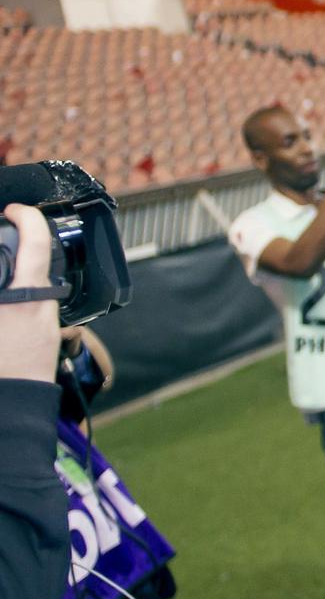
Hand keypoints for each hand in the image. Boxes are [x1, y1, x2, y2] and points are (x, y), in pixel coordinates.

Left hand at [0, 204, 60, 383]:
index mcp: (27, 291)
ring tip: (3, 272)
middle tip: (3, 233)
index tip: (18, 211)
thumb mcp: (47, 313)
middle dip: (2, 239)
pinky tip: (1, 299)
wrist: (10, 387)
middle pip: (0, 250)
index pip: (33, 238)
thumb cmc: (30, 357)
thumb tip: (29, 258)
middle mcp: (2, 292)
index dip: (27, 216)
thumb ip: (38, 283)